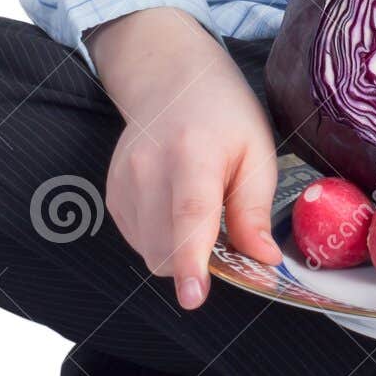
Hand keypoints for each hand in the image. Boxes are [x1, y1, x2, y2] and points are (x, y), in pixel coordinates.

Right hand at [87, 8, 283, 309]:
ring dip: (179, 252)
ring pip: (149, 251)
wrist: (170, 79)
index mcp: (192, 153)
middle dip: (196, 263)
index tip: (194, 296)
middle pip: (165, 247)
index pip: (188, 216)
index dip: (191, 261)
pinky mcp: (112, 194)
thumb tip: (263, 260)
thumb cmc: (223, 113)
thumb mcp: (257, 151)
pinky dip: (162, 240)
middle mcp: (148, 168)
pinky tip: (178, 208)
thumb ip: (255, 209)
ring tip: (202, 212)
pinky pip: (138, 240)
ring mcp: (123, 182)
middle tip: (225, 236)